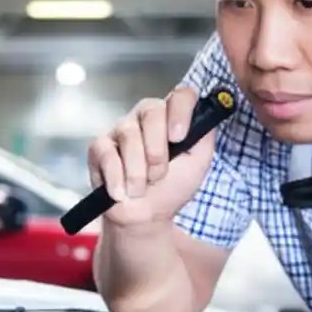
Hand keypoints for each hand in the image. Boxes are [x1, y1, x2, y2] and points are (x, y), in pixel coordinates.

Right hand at [87, 86, 214, 228]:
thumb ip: (204, 135)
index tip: (179, 138)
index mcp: (173, 116)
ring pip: (129, 134)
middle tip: (159, 174)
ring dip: (138, 170)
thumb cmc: (172, 186)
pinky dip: (116, 177)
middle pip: (152, 109)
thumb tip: (211, 110)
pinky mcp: (99, 147)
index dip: (181, 111)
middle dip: (157, 149)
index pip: (181, 95)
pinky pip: (106, 153)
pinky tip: (121, 192)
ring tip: (140, 189)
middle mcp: (147, 116)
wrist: (146, 215)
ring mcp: (121, 129)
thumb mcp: (198, 162)